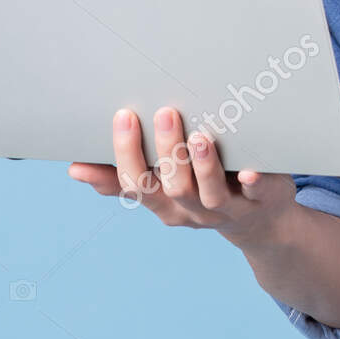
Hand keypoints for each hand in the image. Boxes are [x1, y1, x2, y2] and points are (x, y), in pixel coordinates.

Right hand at [68, 106, 296, 242]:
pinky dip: (253, 183)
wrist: (264, 225)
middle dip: (164, 152)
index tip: (123, 115)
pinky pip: (258, 195)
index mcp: (165, 205)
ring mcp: (229, 209)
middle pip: (171, 188)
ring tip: (198, 136)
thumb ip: (125, 180)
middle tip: (163, 113)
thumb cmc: (205, 194)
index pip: (136, 184)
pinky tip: (249, 172)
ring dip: (202, 166)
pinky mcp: (263, 201)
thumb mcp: (164, 192)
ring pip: (209, 195)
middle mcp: (193, 210)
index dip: (126, 154)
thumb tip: (75, 168)